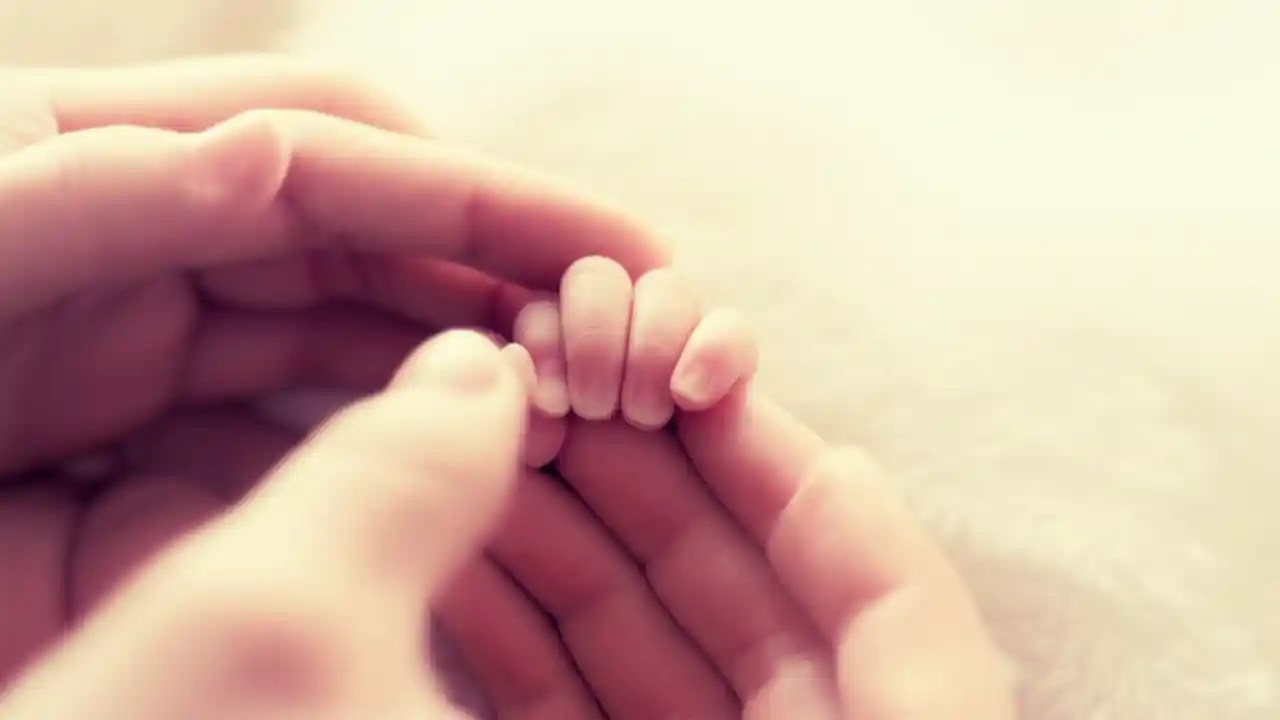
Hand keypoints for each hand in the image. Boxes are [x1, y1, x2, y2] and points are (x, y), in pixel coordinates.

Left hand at [0, 55, 663, 712]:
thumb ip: (103, 193)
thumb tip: (280, 151)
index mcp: (126, 158)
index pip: (352, 157)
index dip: (496, 200)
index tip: (627, 248)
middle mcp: (172, 232)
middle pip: (389, 234)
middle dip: (521, 273)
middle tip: (644, 335)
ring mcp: (173, 328)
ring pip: (371, 322)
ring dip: (482, 350)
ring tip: (588, 396)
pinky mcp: (166, 415)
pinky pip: (318, 403)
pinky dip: (404, 417)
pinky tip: (476, 443)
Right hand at [444, 257, 1016, 717]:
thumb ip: (896, 602)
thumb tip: (841, 464)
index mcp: (862, 695)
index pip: (794, 546)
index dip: (730, 446)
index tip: (659, 361)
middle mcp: (766, 713)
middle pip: (683, 568)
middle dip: (609, 464)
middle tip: (536, 381)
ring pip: (600, 621)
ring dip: (534, 528)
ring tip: (477, 443)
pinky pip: (540, 691)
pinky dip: (494, 624)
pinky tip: (451, 553)